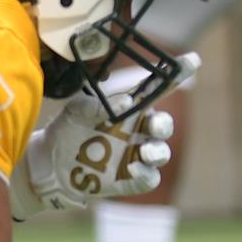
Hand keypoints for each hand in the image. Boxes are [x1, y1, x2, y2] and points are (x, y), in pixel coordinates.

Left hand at [9, 53, 197, 217]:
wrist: (49, 166)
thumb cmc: (67, 131)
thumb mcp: (76, 111)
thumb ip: (98, 105)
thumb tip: (125, 102)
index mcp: (130, 109)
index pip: (157, 90)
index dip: (177, 75)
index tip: (192, 60)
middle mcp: (138, 132)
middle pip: (164, 125)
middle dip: (163, 124)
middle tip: (152, 125)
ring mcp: (136, 156)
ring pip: (162, 153)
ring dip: (158, 152)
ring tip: (144, 152)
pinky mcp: (130, 181)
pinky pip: (149, 178)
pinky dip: (146, 173)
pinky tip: (131, 167)